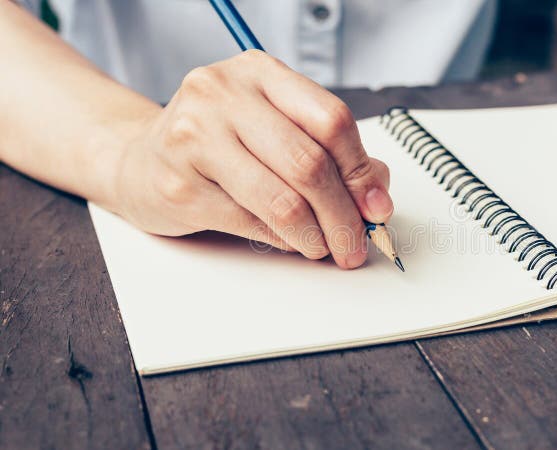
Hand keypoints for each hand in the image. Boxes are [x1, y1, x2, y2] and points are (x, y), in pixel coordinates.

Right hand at [111, 50, 391, 267]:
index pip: (330, 119)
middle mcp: (222, 95)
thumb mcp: (275, 127)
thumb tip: (377, 194)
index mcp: (258, 72)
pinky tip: (290, 241)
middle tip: (356, 242)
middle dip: (344, 215)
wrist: (139, 160)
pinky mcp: (179, 185)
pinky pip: (252, 224)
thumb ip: (329, 152)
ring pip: (283, 200)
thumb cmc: (218, 143)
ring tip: (325, 246)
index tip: (376, 205)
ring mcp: (194, 137)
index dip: (362, 170)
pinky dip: (283, 241)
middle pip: (310, 163)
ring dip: (316, 236)